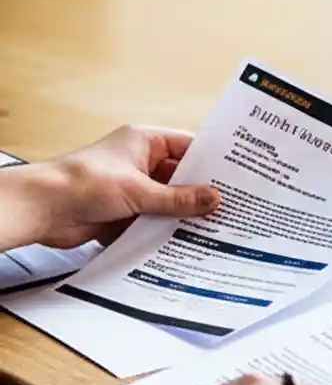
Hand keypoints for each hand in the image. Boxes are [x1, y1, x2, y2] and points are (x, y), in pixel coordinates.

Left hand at [27, 125, 220, 247]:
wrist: (41, 209)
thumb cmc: (83, 183)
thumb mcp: (139, 190)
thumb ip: (178, 197)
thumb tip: (214, 198)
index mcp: (144, 142)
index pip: (188, 147)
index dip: (212, 160)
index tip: (237, 175)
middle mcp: (140, 162)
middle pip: (181, 176)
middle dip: (202, 192)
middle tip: (233, 206)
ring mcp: (132, 188)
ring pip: (169, 201)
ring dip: (184, 214)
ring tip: (216, 227)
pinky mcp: (124, 212)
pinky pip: (153, 220)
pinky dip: (166, 230)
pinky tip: (187, 242)